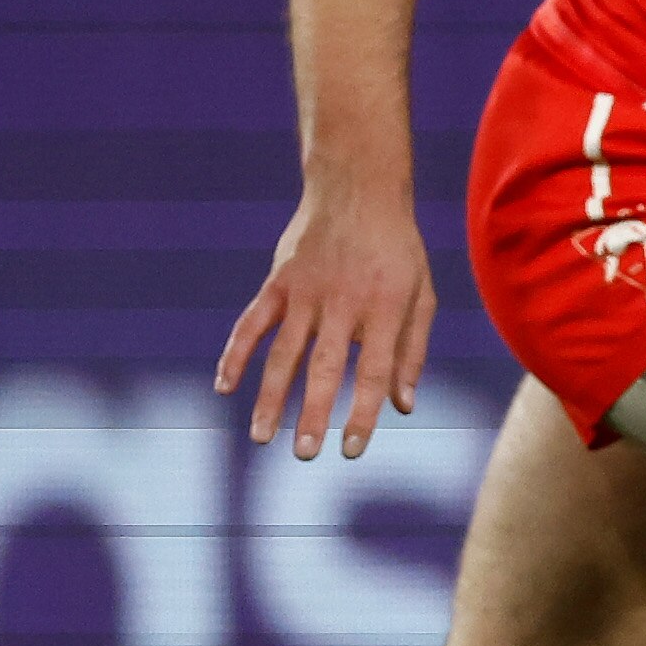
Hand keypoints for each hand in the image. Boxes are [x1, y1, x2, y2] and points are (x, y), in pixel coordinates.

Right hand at [217, 178, 437, 457]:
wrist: (359, 190)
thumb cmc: (398, 251)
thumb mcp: (421, 295)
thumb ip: (412, 351)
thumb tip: (402, 406)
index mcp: (385, 308)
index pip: (373, 371)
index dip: (362, 413)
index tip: (351, 450)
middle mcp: (344, 302)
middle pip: (325, 367)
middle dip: (312, 414)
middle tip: (303, 455)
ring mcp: (306, 290)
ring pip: (283, 352)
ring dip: (270, 397)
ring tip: (261, 438)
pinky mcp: (278, 281)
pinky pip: (251, 322)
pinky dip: (236, 354)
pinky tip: (224, 387)